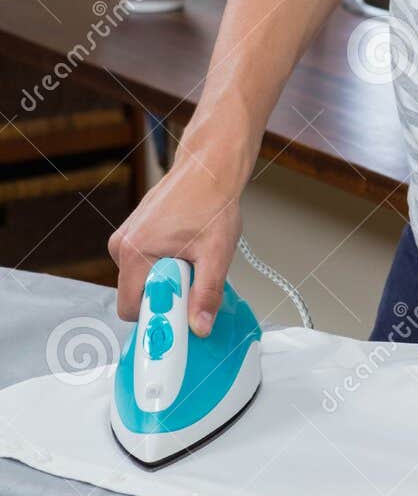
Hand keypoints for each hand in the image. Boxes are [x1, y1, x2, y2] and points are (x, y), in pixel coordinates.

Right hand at [107, 141, 243, 334]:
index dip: (156, 318)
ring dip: (167, 280)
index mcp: (134, 253)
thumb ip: (206, 293)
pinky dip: (165, 265)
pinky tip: (186, 248)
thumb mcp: (216, 253)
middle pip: (137, 296)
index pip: (131, 309)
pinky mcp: (134, 233)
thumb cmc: (211, 202)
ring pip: (143, 280)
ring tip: (192, 257)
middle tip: (193, 280)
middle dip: (165, 297)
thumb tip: (199, 327)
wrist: (209, 168)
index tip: (180, 317)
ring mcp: (126, 238)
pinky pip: (146, 265)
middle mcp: (122, 246)